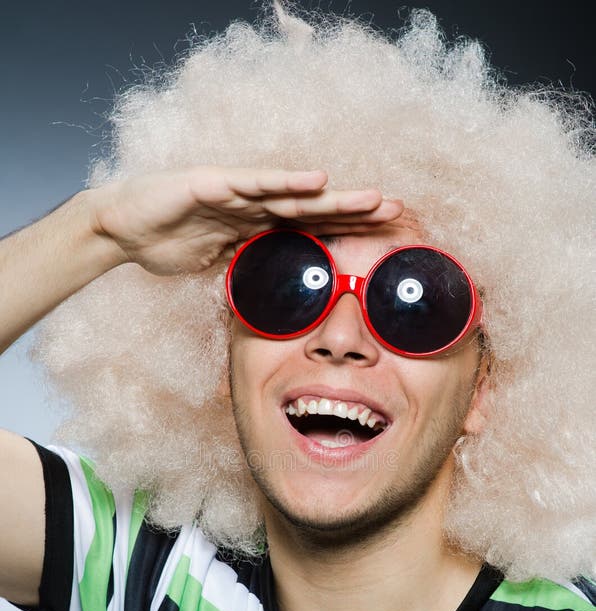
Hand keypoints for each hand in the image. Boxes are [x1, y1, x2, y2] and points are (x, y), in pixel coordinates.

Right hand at [90, 166, 404, 274]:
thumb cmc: (169, 243)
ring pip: (294, 195)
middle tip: (397, 214)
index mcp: (259, 226)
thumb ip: (250, 270)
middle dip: (355, 213)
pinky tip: (317, 180)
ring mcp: (237, 193)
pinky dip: (285, 182)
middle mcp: (255, 206)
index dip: (347, 232)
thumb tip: (277, 292)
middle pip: (314, 210)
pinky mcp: (213, 184)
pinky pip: (254, 184)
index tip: (383, 240)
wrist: (124, 229)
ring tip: (374, 199)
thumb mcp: (221, 265)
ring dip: (335, 198)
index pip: (312, 230)